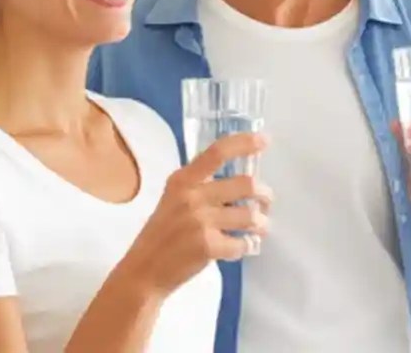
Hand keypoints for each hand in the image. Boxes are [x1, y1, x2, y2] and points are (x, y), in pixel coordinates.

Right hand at [114, 132, 271, 299]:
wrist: (144, 271)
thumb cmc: (162, 233)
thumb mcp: (174, 199)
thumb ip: (201, 186)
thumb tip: (241, 180)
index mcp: (182, 180)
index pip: (217, 152)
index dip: (244, 143)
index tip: (265, 140)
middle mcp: (191, 196)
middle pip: (246, 184)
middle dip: (265, 193)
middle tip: (266, 201)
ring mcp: (200, 222)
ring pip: (250, 215)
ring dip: (262, 222)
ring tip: (260, 227)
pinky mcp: (207, 246)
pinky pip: (242, 243)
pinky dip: (247, 246)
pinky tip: (243, 246)